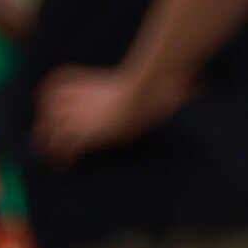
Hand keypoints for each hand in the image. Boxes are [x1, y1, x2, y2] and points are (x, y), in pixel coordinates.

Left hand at [32, 63, 173, 163]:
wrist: (143, 94)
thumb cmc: (153, 84)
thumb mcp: (152, 80)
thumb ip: (167, 81)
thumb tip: (202, 83)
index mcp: (83, 83)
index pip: (52, 88)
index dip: (47, 99)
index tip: (49, 109)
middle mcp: (74, 99)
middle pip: (45, 110)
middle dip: (45, 124)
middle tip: (47, 140)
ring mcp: (76, 117)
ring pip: (49, 131)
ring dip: (49, 145)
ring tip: (55, 160)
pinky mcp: (82, 134)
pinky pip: (62, 148)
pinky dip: (61, 158)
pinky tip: (66, 167)